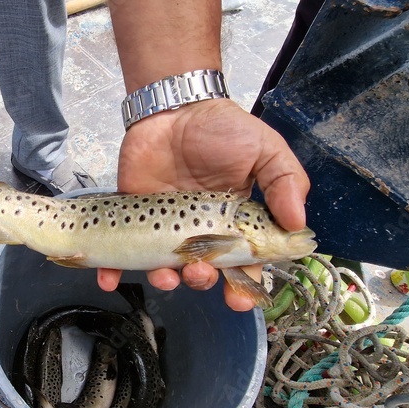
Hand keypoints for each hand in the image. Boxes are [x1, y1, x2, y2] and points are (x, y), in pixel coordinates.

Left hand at [98, 98, 309, 310]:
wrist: (173, 107)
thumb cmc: (222, 129)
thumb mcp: (266, 150)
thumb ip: (285, 184)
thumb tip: (299, 226)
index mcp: (234, 223)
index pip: (242, 264)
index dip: (243, 286)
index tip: (240, 299)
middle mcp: (199, 232)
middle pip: (203, 272)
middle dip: (202, 281)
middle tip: (201, 272)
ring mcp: (165, 227)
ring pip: (164, 268)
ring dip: (165, 281)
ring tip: (166, 275)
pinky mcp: (133, 217)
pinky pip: (121, 251)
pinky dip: (111, 270)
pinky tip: (108, 279)